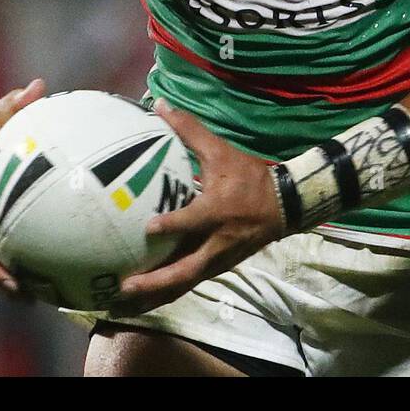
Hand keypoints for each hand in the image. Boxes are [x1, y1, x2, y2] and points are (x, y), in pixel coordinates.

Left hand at [115, 100, 284, 313]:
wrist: (285, 206)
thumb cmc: (249, 178)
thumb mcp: (222, 152)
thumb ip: (190, 130)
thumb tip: (160, 105)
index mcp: (217, 212)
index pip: (193, 222)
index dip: (173, 226)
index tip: (149, 228)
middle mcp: (215, 242)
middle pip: (184, 270)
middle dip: (155, 282)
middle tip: (125, 287)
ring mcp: (217, 260)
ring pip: (184, 284)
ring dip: (156, 295)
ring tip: (124, 305)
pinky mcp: (217, 267)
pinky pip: (189, 283)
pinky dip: (167, 293)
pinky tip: (145, 299)